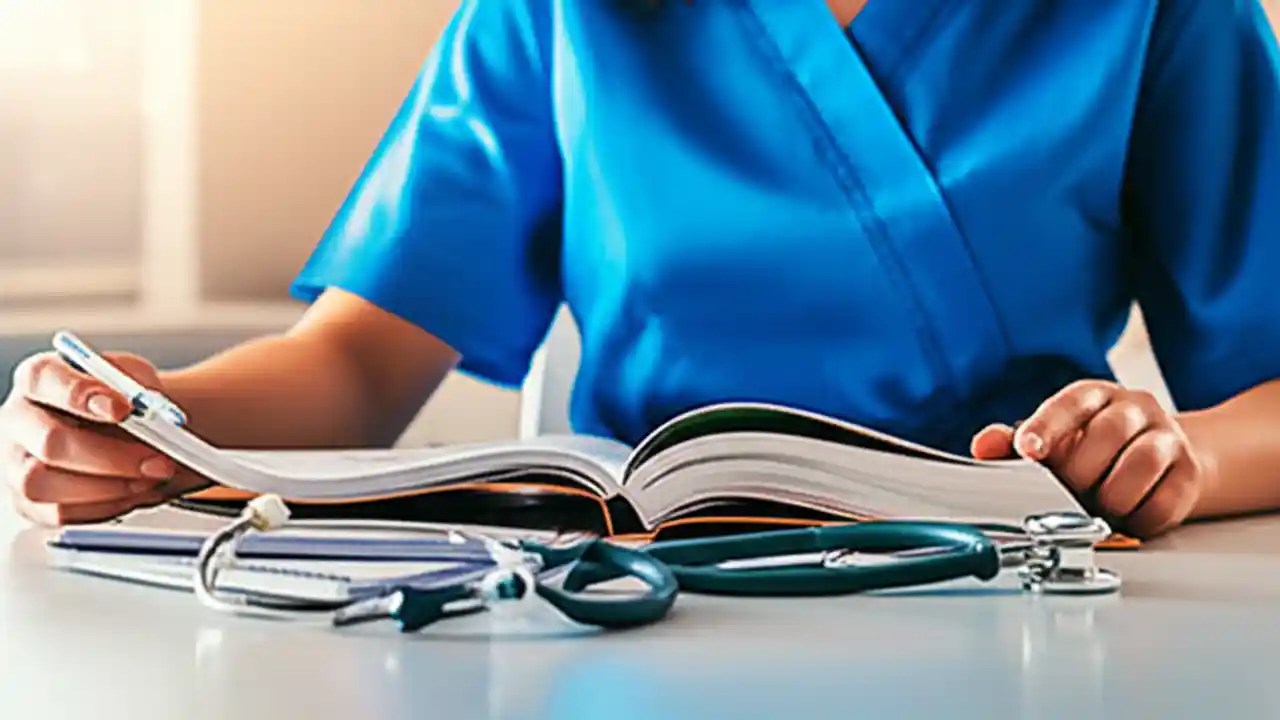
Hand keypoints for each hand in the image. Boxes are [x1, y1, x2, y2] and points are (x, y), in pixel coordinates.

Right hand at [0, 351, 203, 525]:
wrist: (124, 429)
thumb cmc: (121, 401)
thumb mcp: (134, 377)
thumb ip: (142, 390)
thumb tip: (159, 415)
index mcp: (39, 376)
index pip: (46, 381)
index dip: (84, 396)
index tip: (125, 409)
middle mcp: (19, 419)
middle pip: (50, 442)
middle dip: (112, 457)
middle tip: (158, 461)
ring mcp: (16, 462)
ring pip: (46, 484)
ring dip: (109, 487)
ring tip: (149, 479)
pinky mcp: (27, 501)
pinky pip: (58, 512)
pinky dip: (105, 506)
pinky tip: (132, 492)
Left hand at [971, 380, 1213, 537]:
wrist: (1161, 459)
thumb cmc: (1092, 449)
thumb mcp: (1050, 440)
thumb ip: (1014, 443)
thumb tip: (984, 446)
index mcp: (1092, 396)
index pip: (1070, 403)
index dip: (1047, 427)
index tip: (1028, 451)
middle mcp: (1134, 408)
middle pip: (1109, 433)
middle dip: (1080, 473)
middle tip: (1069, 492)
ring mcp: (1167, 437)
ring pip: (1142, 464)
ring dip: (1112, 496)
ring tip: (1098, 507)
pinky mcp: (1190, 472)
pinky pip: (1167, 500)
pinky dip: (1140, 518)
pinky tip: (1127, 518)